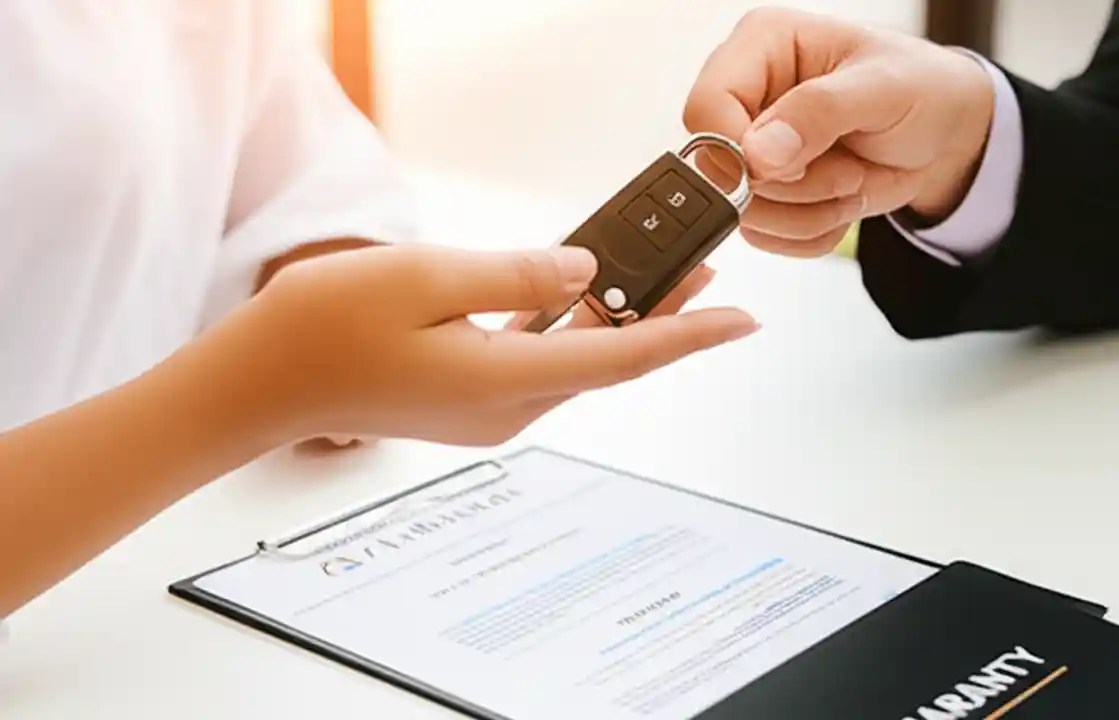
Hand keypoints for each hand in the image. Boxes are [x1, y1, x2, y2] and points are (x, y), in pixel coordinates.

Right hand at [225, 244, 755, 446]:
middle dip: (664, 312)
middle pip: (609, 355)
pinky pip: (537, 358)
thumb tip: (585, 272)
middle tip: (707, 265)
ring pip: (577, 357)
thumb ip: (518, 274)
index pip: (624, 356)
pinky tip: (583, 292)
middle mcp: (508, 407)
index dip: (691, 335)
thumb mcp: (429, 276)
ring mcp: (488, 409)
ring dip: (618, 315)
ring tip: (660, 272)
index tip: (743, 320)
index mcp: (505, 380)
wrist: (260, 382)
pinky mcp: (469, 399)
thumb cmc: (327, 326)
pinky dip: (568, 326)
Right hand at [682, 8, 994, 256]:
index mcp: (761, 46)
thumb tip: (758, 152)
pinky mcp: (764, 192)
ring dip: (809, 213)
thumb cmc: (920, 87)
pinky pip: (767, 236)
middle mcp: (747, 97)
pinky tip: (841, 198)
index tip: (793, 165)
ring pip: (745, 214)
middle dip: (794, 187)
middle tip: (846, 169)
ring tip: (851, 179)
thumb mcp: (882, 88)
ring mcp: (752, 150)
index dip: (739, 150)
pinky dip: (812, 230)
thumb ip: (819, 112)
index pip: (706, 107)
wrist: (943, 133)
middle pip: (720, 172)